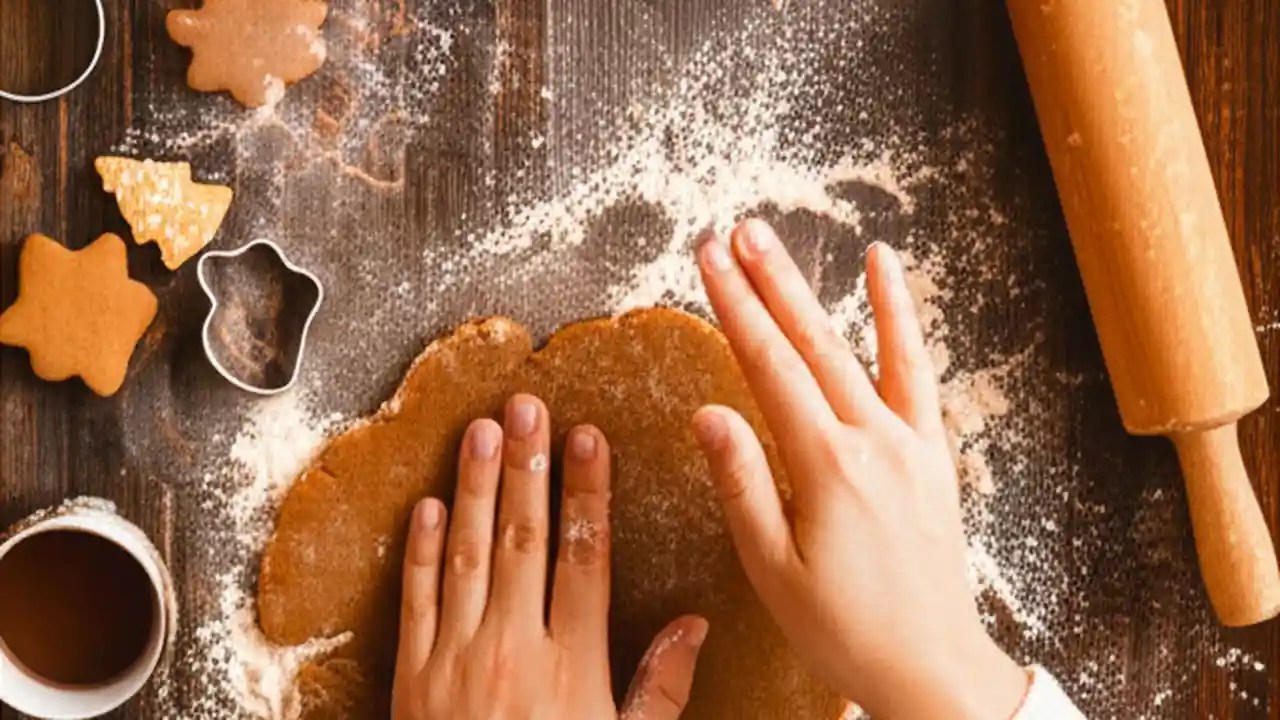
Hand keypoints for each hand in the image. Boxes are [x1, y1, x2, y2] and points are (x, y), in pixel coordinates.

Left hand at [392, 395, 707, 719]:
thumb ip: (660, 690)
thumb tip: (695, 626)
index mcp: (572, 665)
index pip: (584, 557)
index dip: (586, 491)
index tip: (587, 439)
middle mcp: (513, 650)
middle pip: (524, 540)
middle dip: (528, 467)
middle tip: (527, 407)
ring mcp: (455, 660)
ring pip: (468, 556)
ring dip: (475, 488)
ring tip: (481, 431)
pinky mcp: (411, 678)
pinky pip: (416, 601)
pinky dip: (421, 552)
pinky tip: (428, 506)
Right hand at [692, 220, 1027, 718]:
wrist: (931, 667)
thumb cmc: (845, 630)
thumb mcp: (773, 570)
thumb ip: (743, 484)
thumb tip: (709, 414)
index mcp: (826, 467)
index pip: (768, 368)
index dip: (733, 308)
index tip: (706, 259)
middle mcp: (872, 441)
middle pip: (809, 344)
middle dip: (767, 282)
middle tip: (734, 231)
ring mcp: (909, 442)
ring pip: (855, 348)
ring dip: (814, 293)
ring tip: (780, 245)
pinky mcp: (932, 454)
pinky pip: (917, 372)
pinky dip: (901, 319)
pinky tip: (886, 273)